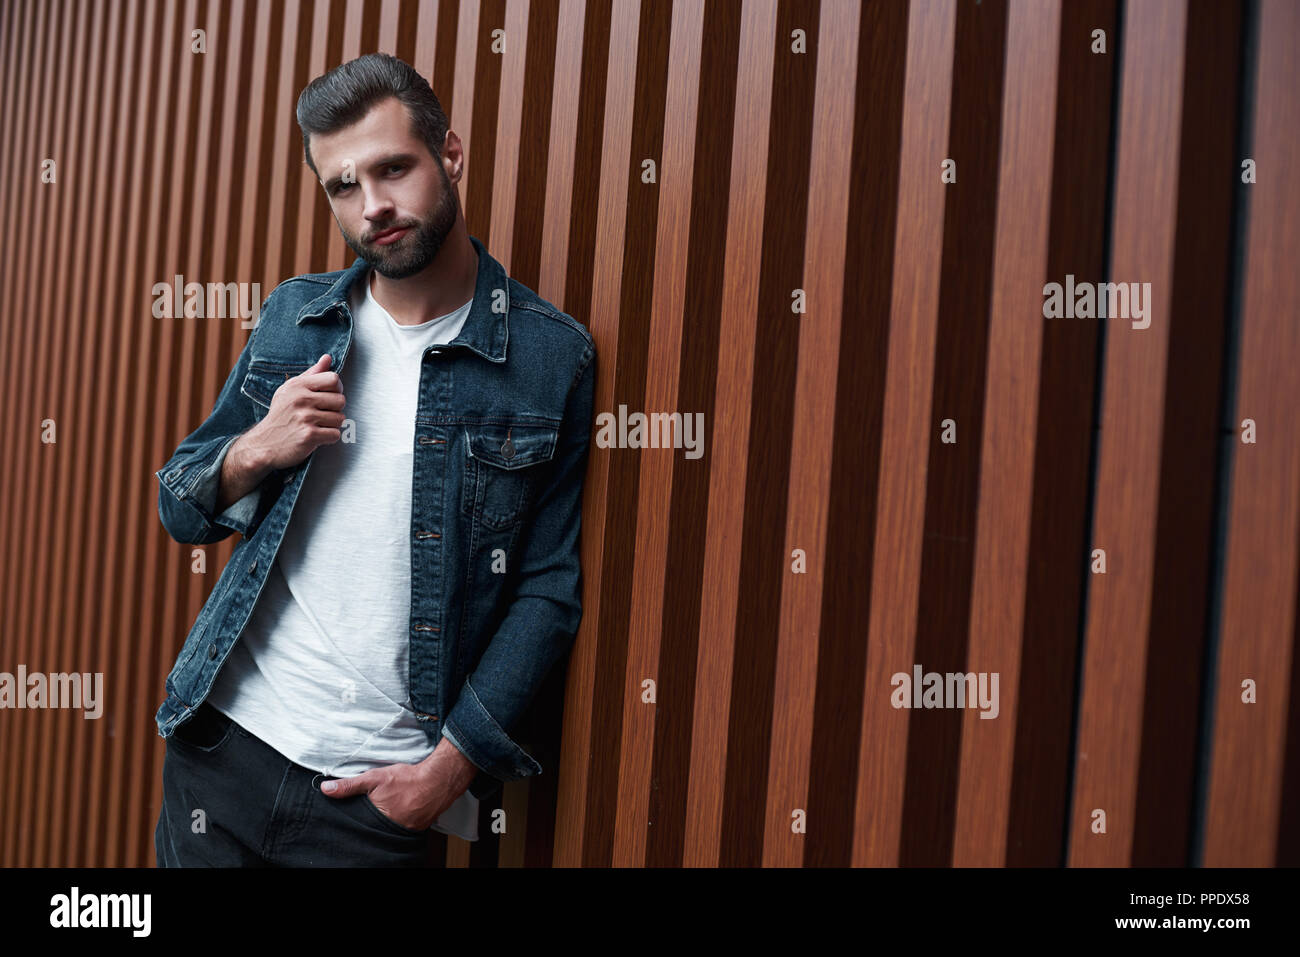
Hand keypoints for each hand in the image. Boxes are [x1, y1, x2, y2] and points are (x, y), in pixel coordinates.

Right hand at [243, 353, 346, 470]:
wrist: (264, 443)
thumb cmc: (280, 415)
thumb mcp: (290, 390)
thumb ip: (312, 374)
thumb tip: (327, 358)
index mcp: (298, 385)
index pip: (333, 379)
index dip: (336, 389)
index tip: (328, 396)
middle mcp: (302, 399)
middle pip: (341, 400)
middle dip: (335, 410)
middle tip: (321, 414)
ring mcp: (305, 417)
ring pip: (340, 418)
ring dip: (332, 425)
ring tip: (317, 425)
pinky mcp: (309, 435)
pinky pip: (335, 434)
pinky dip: (329, 438)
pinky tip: (316, 436)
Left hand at [319, 739, 476, 830]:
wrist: (439, 780)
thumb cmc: (407, 778)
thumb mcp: (374, 778)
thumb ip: (349, 785)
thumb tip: (326, 789)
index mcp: (377, 818)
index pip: (358, 823)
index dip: (356, 816)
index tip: (357, 809)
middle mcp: (390, 829)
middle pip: (373, 827)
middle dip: (371, 820)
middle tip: (376, 806)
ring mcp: (405, 830)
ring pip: (388, 829)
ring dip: (386, 820)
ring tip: (389, 808)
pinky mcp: (417, 829)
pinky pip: (402, 828)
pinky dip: (400, 820)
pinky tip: (401, 810)